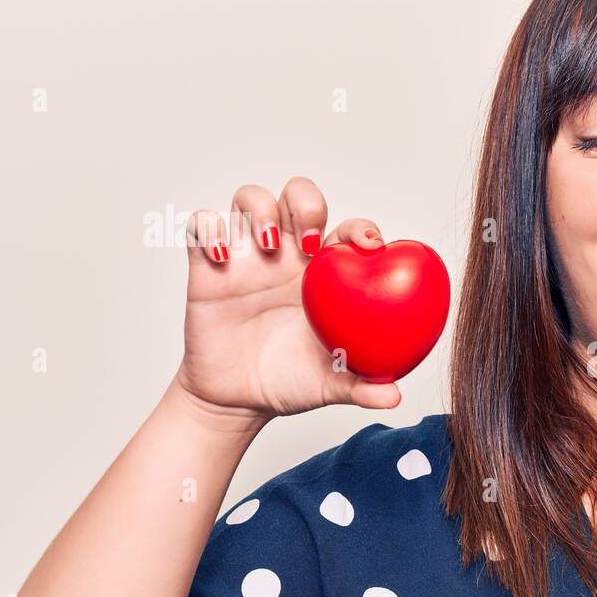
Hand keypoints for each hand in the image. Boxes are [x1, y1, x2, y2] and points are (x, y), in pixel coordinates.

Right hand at [173, 177, 402, 427]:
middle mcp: (287, 255)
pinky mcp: (206, 265)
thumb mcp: (329, 385)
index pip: (347, 231)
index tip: (368, 245)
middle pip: (298, 197)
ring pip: (251, 199)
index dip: (360, 229)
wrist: (236, 399)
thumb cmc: (288, 382)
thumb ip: (361, 387)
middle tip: (310, 240)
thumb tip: (395, 398)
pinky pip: (201, 226)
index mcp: (325, 275)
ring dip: (261, 208)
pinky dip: (209, 228)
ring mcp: (247, 256)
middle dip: (306, 203)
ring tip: (269, 244)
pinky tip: (222, 258)